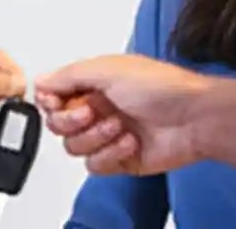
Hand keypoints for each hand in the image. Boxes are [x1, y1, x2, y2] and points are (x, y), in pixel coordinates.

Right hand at [33, 54, 211, 175]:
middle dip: (73, 120)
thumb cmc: (162, 88)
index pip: (54, 97)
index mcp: (94, 83)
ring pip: (74, 147)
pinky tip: (130, 141)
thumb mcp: (108, 69)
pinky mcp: (119, 159)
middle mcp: (98, 108)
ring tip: (119, 125)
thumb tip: (40, 81)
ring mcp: (108, 135)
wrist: (195, 119)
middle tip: (92, 111)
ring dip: (95, 137)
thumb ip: (68, 76)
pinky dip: (110, 154)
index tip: (57, 101)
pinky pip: (95, 166)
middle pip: (59, 124)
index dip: (51, 102)